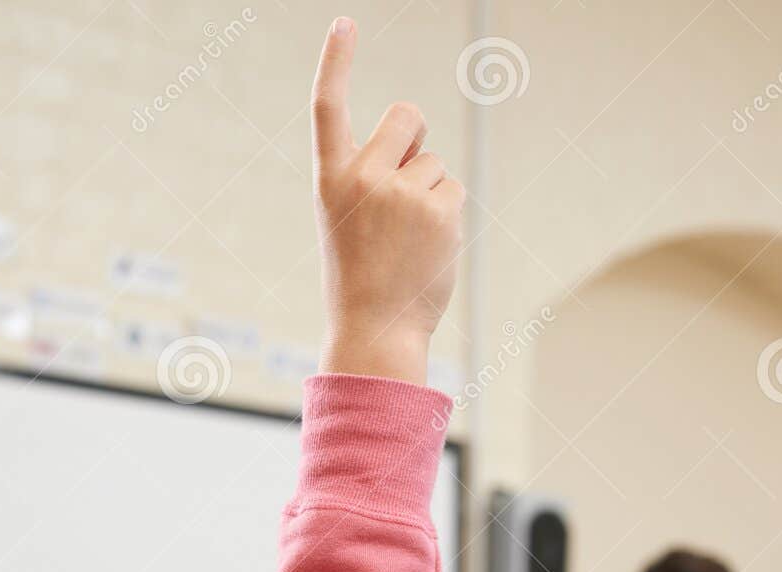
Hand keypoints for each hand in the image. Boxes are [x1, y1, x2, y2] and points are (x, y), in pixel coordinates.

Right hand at [311, 17, 464, 383]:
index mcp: (331, 181)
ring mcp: (402, 192)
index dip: (336, 63)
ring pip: (434, 164)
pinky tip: (428, 248)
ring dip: (430, 194)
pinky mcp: (439, 208)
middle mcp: (364, 178)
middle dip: (415, 139)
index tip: (344, 24)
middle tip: (406, 190)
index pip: (327, 108)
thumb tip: (422, 156)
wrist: (377, 332)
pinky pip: (454, 189)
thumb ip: (372, 183)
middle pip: (407, 116)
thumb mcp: (349, 225)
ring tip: (410, 242)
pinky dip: (447, 216)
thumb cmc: (361, 283)